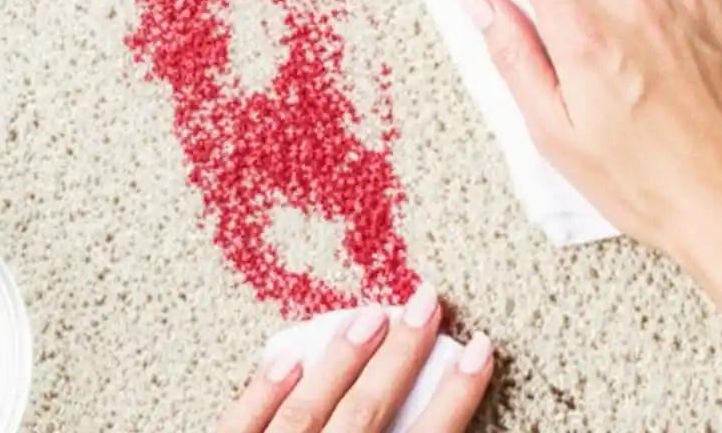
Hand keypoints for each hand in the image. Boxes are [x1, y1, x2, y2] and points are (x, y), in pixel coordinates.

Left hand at [217, 285, 493, 432]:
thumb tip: (431, 417)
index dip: (458, 393)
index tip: (481, 348)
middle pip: (370, 411)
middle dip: (402, 353)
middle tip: (427, 302)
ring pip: (308, 411)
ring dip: (342, 360)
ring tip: (370, 314)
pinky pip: (240, 428)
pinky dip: (262, 395)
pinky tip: (285, 361)